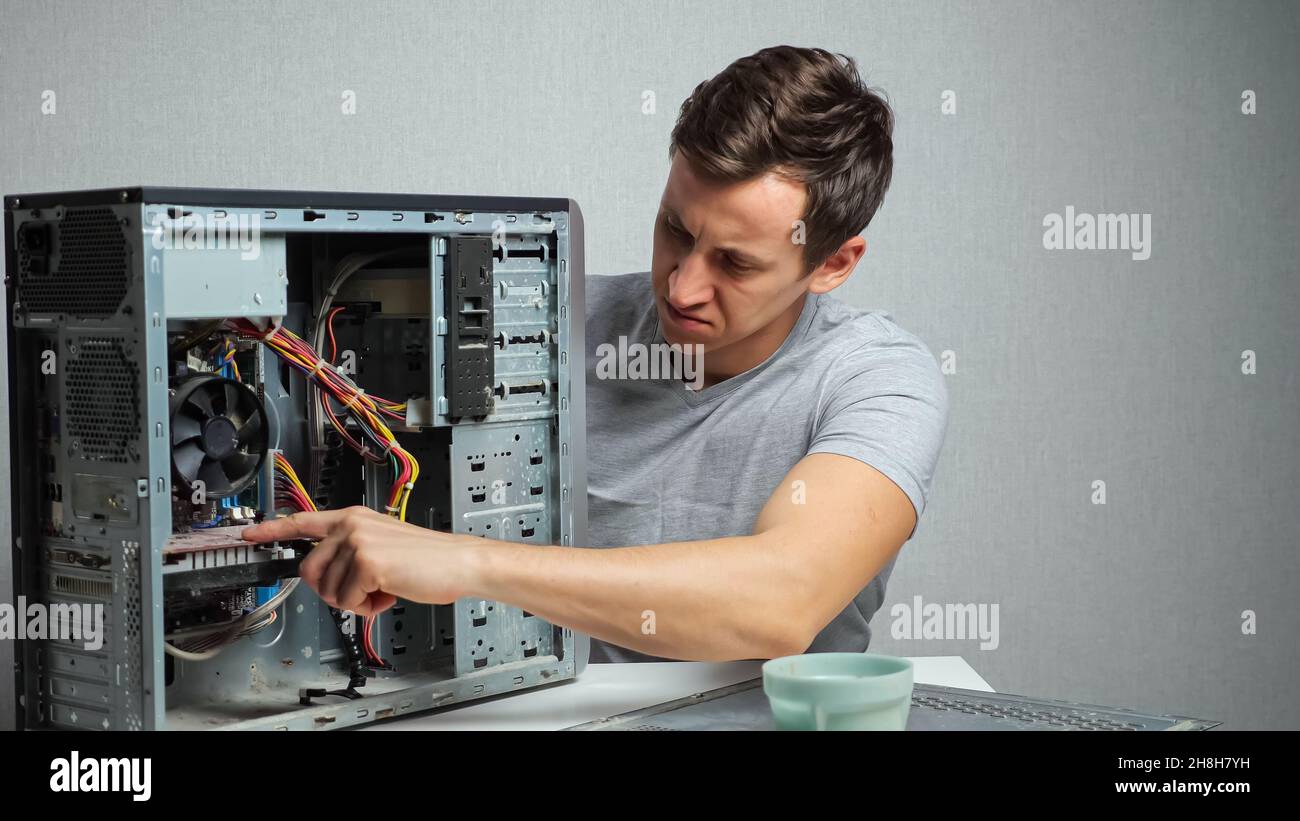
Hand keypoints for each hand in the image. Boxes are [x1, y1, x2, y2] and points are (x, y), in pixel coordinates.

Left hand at [240, 506, 479, 615]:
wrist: (458, 563)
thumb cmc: (426, 559)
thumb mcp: (382, 545)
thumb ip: (350, 551)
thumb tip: (324, 574)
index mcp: (353, 519)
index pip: (303, 521)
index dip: (272, 530)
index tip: (250, 535)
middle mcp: (351, 526)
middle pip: (308, 571)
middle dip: (332, 591)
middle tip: (363, 589)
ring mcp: (357, 542)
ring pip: (328, 591)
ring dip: (355, 600)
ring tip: (383, 587)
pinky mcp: (366, 562)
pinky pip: (347, 601)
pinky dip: (368, 607)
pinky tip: (389, 593)